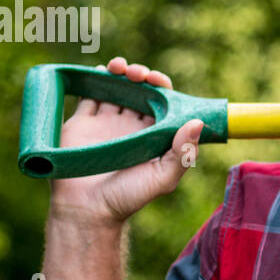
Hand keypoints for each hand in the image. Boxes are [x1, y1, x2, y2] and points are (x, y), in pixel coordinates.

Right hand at [49, 56, 204, 225]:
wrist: (86, 211)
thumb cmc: (128, 198)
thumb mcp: (162, 179)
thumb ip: (182, 154)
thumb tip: (197, 123)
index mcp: (153, 134)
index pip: (162, 101)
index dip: (161, 86)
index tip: (155, 80)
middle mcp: (132, 125)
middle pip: (139, 90)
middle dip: (140, 75)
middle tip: (135, 74)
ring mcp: (106, 122)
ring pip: (115, 87)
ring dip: (118, 71)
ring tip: (117, 67)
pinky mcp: (81, 123)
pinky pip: (88, 94)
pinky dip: (93, 78)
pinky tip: (98, 72)